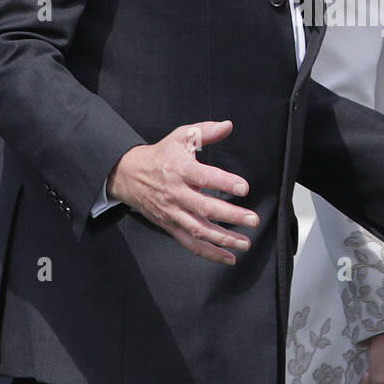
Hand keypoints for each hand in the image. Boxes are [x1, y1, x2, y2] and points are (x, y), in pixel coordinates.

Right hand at [107, 120, 258, 263]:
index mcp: (180, 169)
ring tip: (246, 243)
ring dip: (223, 239)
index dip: (224, 183)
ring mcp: (173, 213)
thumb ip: (205, 131)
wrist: (129, 175)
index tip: (244, 188)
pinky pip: (190, 243)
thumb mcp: (181, 137)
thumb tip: (228, 125)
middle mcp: (176, 193)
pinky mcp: (170, 226)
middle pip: (204, 208)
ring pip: (198, 230)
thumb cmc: (162, 155)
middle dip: (231, 216)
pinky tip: (229, 257)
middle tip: (253, 220)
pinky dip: (210, 253)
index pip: (204, 177)